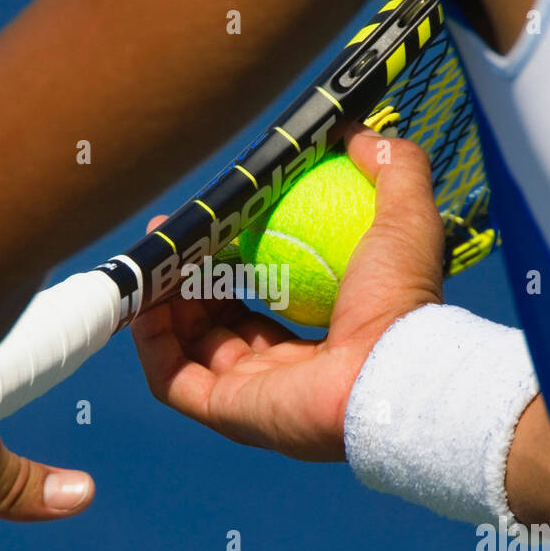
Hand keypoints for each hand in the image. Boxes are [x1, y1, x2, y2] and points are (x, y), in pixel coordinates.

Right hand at [131, 127, 444, 460]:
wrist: (395, 368)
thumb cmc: (401, 302)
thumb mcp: (406, 219)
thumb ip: (396, 170)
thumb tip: (365, 137)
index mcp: (323, 339)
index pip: (262, 299)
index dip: (231, 260)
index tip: (214, 221)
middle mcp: (285, 374)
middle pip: (218, 325)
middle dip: (188, 281)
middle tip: (172, 237)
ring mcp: (253, 398)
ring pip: (189, 349)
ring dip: (164, 303)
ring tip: (153, 258)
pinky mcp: (226, 413)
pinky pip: (171, 378)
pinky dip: (150, 340)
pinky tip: (143, 298)